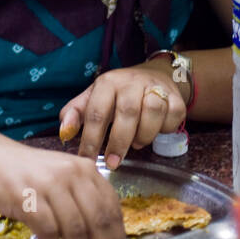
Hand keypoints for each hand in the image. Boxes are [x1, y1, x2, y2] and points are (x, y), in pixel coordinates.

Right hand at [0, 145, 124, 238]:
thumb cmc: (29, 174)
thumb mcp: (63, 180)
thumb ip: (82, 203)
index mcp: (86, 170)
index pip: (112, 210)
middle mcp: (73, 174)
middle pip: (100, 222)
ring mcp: (51, 185)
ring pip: (77, 230)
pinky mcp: (29, 198)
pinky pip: (49, 231)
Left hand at [59, 63, 185, 168]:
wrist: (153, 75)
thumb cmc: (117, 93)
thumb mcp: (93, 98)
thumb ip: (75, 113)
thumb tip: (64, 134)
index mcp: (107, 82)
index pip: (97, 111)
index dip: (91, 139)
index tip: (87, 160)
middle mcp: (131, 82)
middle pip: (127, 112)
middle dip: (119, 142)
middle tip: (113, 163)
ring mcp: (156, 87)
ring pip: (153, 111)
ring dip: (144, 134)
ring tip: (136, 144)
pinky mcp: (175, 97)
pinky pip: (173, 115)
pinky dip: (165, 129)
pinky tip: (156, 131)